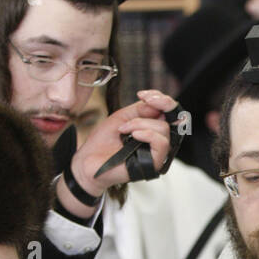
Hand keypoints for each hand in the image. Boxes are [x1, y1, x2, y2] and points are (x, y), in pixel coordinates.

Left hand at [58, 89, 178, 214]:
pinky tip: (134, 136)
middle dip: (152, 108)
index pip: (169, 111)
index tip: (143, 95)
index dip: (162, 99)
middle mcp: (158, 140)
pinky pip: (161, 144)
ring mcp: (157, 152)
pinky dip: (147, 134)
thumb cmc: (103, 141)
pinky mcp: (154, 163)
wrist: (89, 160)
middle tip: (137, 108)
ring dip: (141, 124)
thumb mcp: (122, 117)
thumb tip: (157, 106)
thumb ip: (141, 109)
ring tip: (124, 130)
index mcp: (152, 128)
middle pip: (169, 118)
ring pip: (163, 129)